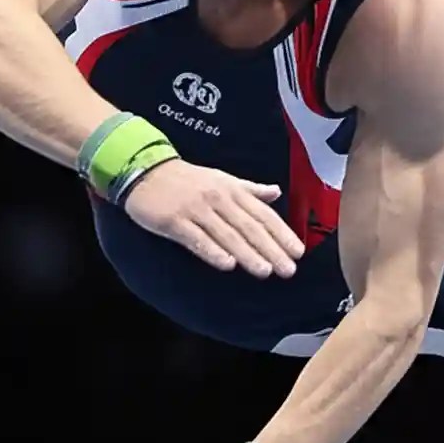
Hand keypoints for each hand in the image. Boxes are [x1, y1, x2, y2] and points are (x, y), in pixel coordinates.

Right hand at [123, 159, 304, 277]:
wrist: (145, 171)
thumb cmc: (187, 179)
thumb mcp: (221, 179)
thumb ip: (250, 189)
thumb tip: (276, 192)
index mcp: (232, 189)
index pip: (262, 214)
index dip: (281, 233)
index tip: (297, 252)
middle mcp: (218, 199)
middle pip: (249, 227)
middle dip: (271, 249)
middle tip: (288, 269)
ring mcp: (196, 210)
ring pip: (227, 235)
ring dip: (247, 254)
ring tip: (265, 271)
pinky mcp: (174, 221)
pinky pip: (197, 239)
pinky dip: (213, 251)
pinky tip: (227, 264)